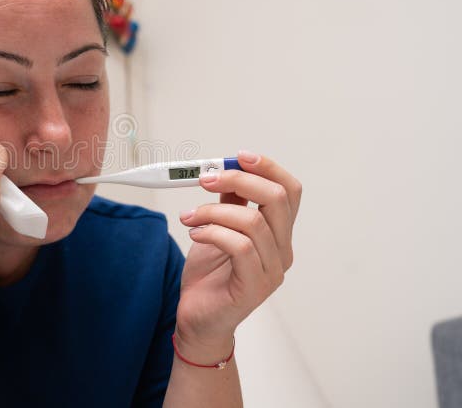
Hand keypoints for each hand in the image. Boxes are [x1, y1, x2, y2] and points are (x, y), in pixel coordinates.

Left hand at [175, 150, 301, 358]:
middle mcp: (282, 251)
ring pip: (253, 222)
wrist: (197, 320)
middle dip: (239, 180)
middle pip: (277, 199)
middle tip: (205, 178)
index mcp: (278, 234)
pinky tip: (195, 233)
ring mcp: (271, 270)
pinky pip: (239, 247)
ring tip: (189, 217)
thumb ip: (230, 205)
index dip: (268, 168)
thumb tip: (227, 170)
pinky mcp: (253, 287)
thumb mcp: (218, 230)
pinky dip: (213, 232)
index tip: (238, 157)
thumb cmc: (209, 278)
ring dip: (213, 211)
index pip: (289, 191)